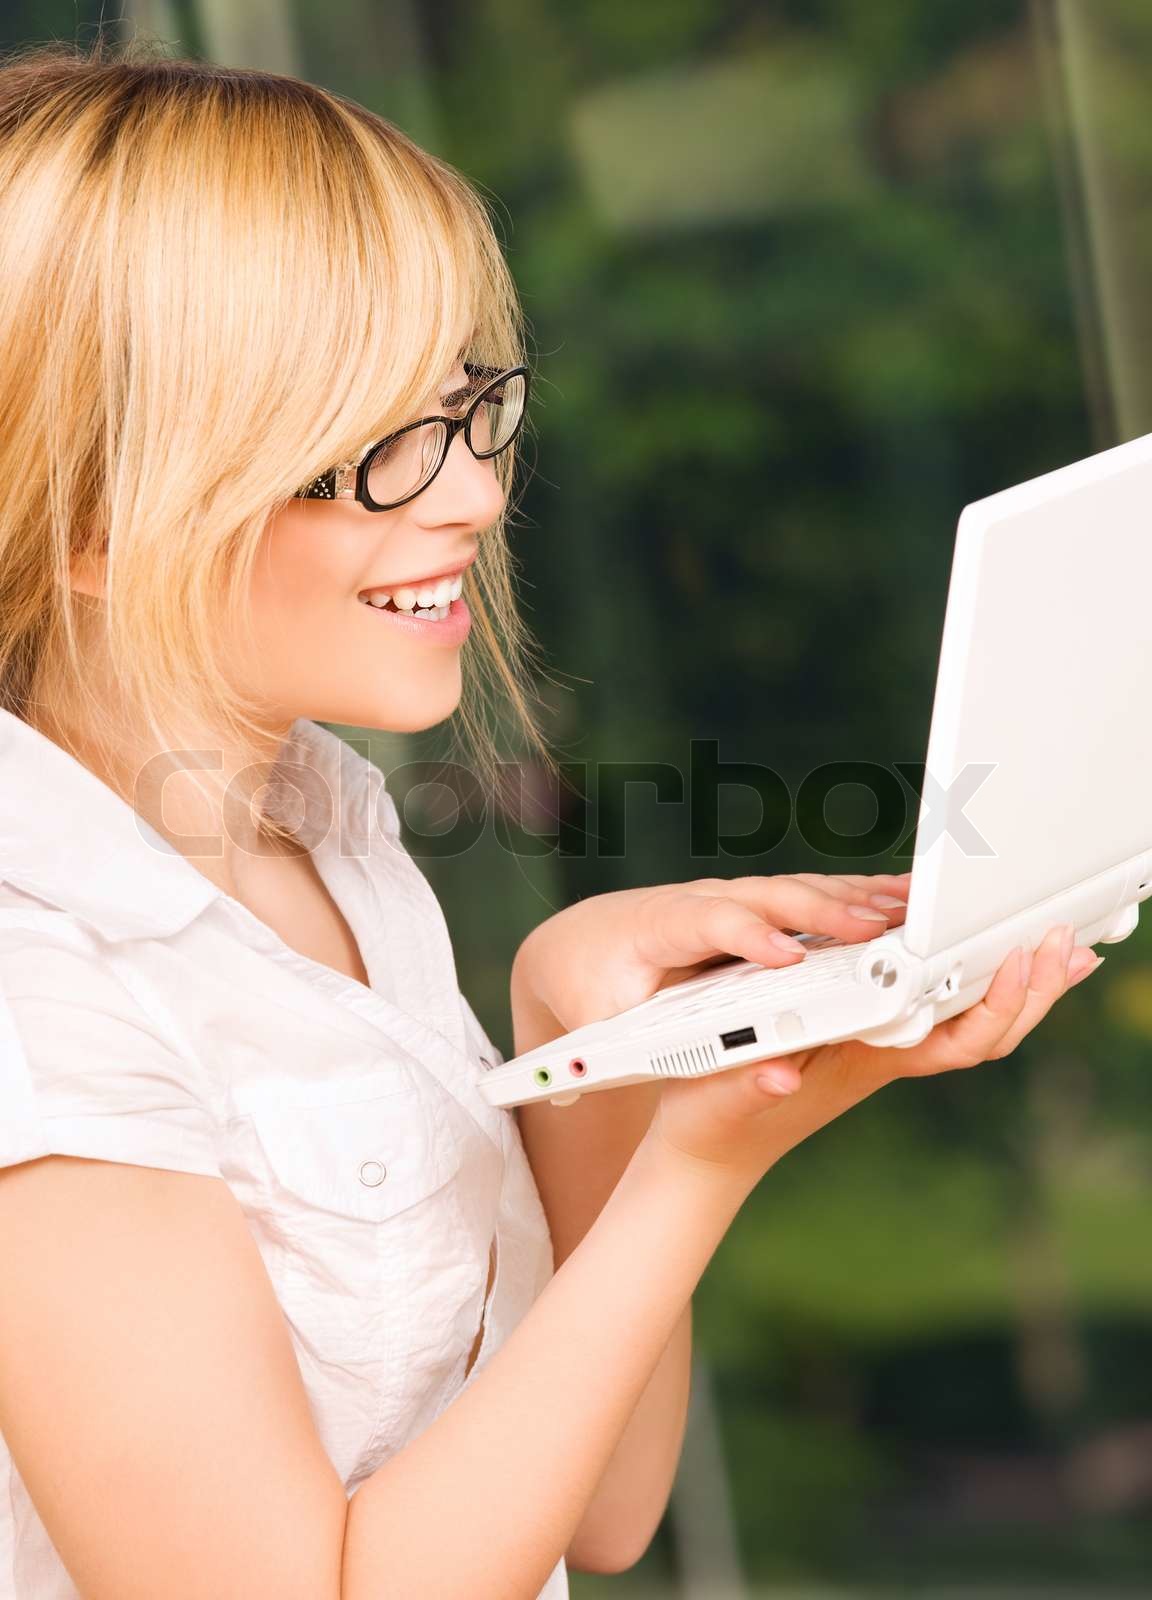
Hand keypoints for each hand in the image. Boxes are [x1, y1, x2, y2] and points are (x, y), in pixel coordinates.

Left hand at [511, 870, 914, 1040]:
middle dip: (820, 913)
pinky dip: (853, 898)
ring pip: (795, 891)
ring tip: (912, 909)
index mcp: (656, 926)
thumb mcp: (608, 1029)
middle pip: (765, 899)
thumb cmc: (593, 992)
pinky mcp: (752, 904)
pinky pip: (807, 897)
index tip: (787, 955)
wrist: (581, 946)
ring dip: (852, 898)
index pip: (705, 923)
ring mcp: (729, 897)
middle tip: (878, 931)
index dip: (745, 935)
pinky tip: (899, 902)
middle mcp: (698, 901)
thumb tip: (740, 1081)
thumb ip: (660, 1055)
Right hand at [649, 922, 1101, 1184]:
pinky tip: (994, 959)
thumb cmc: (716, 1122)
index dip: (994, 1001)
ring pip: (968, 1020)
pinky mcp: (867, 1035)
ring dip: (1017, 986)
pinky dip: (977, 982)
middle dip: (1030, 989)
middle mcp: (884, 1053)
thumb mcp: (722, 1098)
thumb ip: (751, 1082)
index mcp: (863, 1060)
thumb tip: (778, 1077)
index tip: (1016, 958)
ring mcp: (880, 1046)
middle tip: (1065, 943)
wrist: (710, 1151)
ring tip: (1059, 949)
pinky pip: (939, 1009)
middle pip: (981, 1029)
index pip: (951, 1039)